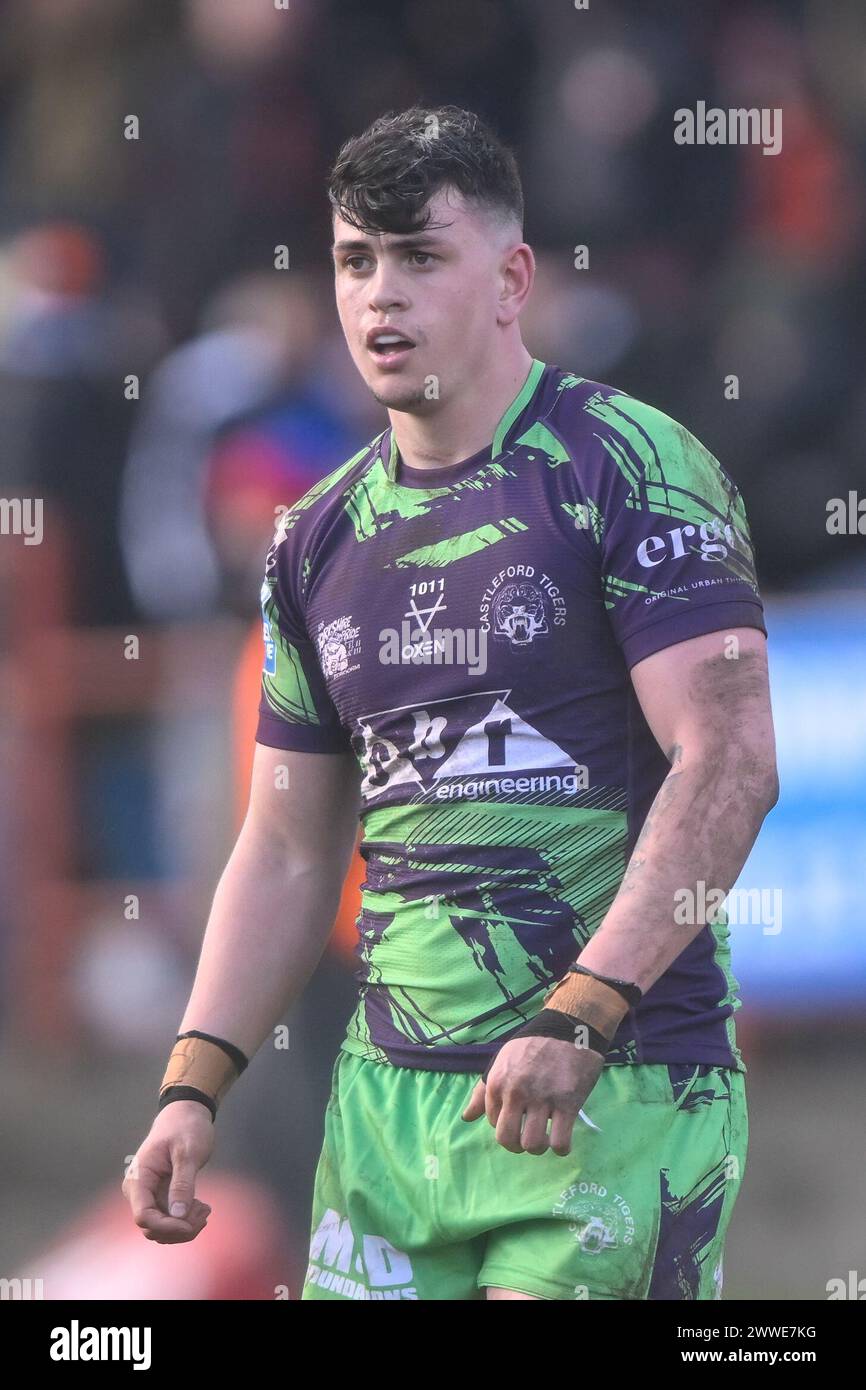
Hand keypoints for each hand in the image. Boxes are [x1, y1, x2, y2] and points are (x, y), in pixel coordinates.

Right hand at [122, 1101, 214, 1243]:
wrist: (185, 1115)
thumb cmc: (186, 1128)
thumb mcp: (188, 1151)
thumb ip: (182, 1182)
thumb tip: (178, 1215)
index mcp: (138, 1178)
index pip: (143, 1216)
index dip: (167, 1226)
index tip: (192, 1223)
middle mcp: (137, 1192)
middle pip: (152, 1228)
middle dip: (179, 1228)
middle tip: (205, 1211)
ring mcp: (147, 1197)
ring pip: (161, 1229)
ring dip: (184, 1227)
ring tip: (205, 1208)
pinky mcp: (159, 1199)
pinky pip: (169, 1221)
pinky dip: (185, 1221)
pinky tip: (201, 1207)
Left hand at [462, 1035, 603, 1155]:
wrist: (568, 1029)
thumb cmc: (533, 1045)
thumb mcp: (502, 1061)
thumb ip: (484, 1091)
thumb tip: (466, 1117)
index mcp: (497, 1083)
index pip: (492, 1122)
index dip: (506, 1123)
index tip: (518, 1117)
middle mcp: (516, 1093)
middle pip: (507, 1139)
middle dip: (516, 1146)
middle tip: (527, 1138)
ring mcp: (542, 1099)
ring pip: (533, 1144)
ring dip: (539, 1148)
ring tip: (546, 1139)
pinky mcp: (567, 1104)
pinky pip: (560, 1141)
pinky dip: (561, 1148)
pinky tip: (562, 1141)